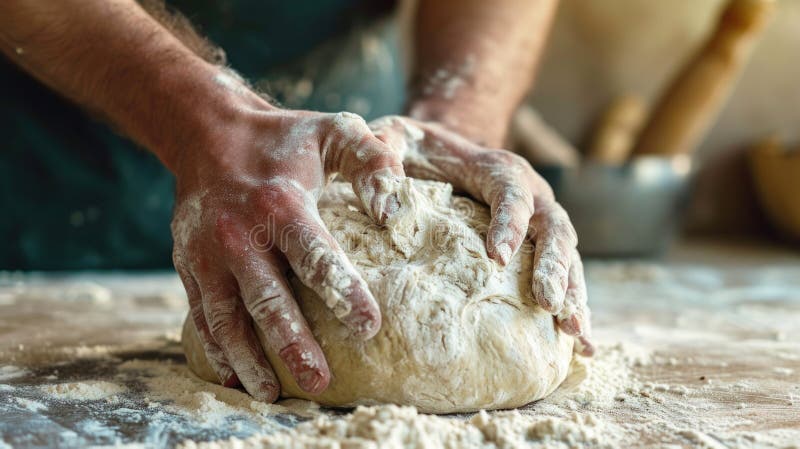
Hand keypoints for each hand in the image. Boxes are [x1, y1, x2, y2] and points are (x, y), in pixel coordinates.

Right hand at [171, 90, 404, 400]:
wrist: (208, 133)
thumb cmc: (285, 139)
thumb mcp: (335, 130)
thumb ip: (372, 161)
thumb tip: (394, 212)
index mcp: (279, 203)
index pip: (315, 257)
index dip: (343, 294)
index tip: (369, 327)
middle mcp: (237, 233)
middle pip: (267, 299)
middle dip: (292, 344)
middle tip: (319, 383)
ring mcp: (207, 252)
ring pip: (227, 316)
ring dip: (249, 358)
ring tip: (273, 394)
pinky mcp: (187, 264)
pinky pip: (200, 313)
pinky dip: (215, 347)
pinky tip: (235, 374)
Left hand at [369, 116, 593, 355]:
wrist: (444, 149)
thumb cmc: (418, 147)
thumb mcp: (394, 136)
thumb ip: (382, 156)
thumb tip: (384, 212)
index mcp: (497, 168)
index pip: (511, 191)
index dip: (509, 222)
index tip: (498, 257)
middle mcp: (530, 193)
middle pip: (553, 227)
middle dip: (553, 266)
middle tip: (549, 304)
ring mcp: (539, 221)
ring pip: (566, 256)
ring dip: (572, 293)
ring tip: (575, 333)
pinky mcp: (537, 247)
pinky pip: (563, 275)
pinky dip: (572, 307)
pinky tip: (581, 346)